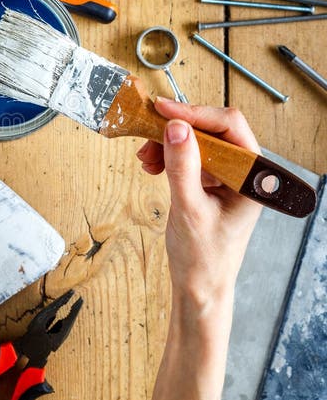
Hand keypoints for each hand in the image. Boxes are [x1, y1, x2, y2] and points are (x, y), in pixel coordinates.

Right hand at [136, 97, 260, 309]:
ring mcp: (228, 176)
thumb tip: (176, 128)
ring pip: (198, 140)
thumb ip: (183, 167)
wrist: (199, 288)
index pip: (230, 126)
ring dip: (169, 143)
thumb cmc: (204, 259)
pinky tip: (153, 164)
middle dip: (178, 129)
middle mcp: (244, 172)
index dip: (196, 114)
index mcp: (253, 177)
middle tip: (149, 130)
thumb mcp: (190, 210)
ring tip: (146, 157)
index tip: (165, 111)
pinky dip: (169, 155)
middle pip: (213, 129)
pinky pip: (191, 155)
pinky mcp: (212, 182)